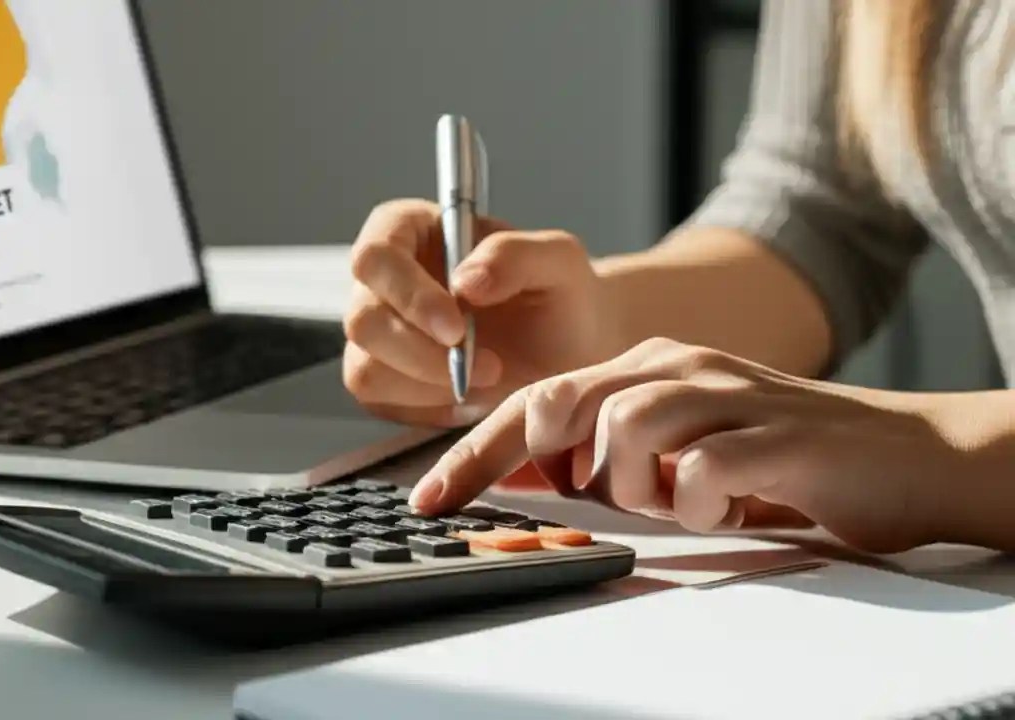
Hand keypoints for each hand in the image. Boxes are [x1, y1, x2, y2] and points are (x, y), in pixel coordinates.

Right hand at [343, 199, 628, 427]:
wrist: (570, 350)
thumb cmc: (560, 295)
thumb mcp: (558, 262)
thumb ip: (515, 255)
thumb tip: (465, 280)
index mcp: (408, 230)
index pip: (375, 257)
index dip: (407, 295)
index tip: (457, 327)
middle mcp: (382, 281)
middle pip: (362, 320)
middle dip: (422, 353)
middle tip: (489, 367)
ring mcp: (377, 333)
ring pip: (364, 368)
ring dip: (427, 384)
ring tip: (489, 378)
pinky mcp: (382, 380)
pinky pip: (380, 401)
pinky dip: (427, 406)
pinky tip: (469, 394)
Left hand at [409, 337, 963, 553]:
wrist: (899, 451)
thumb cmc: (775, 454)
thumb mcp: (677, 448)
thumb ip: (610, 453)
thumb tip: (534, 480)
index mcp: (645, 365)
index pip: (535, 403)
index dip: (474, 455)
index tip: (429, 500)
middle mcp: (675, 367)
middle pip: (563, 403)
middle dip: (548, 463)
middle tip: (591, 493)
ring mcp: (724, 394)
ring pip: (624, 431)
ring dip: (635, 487)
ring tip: (680, 499)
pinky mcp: (771, 434)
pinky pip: (699, 472)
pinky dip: (699, 504)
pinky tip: (728, 505)